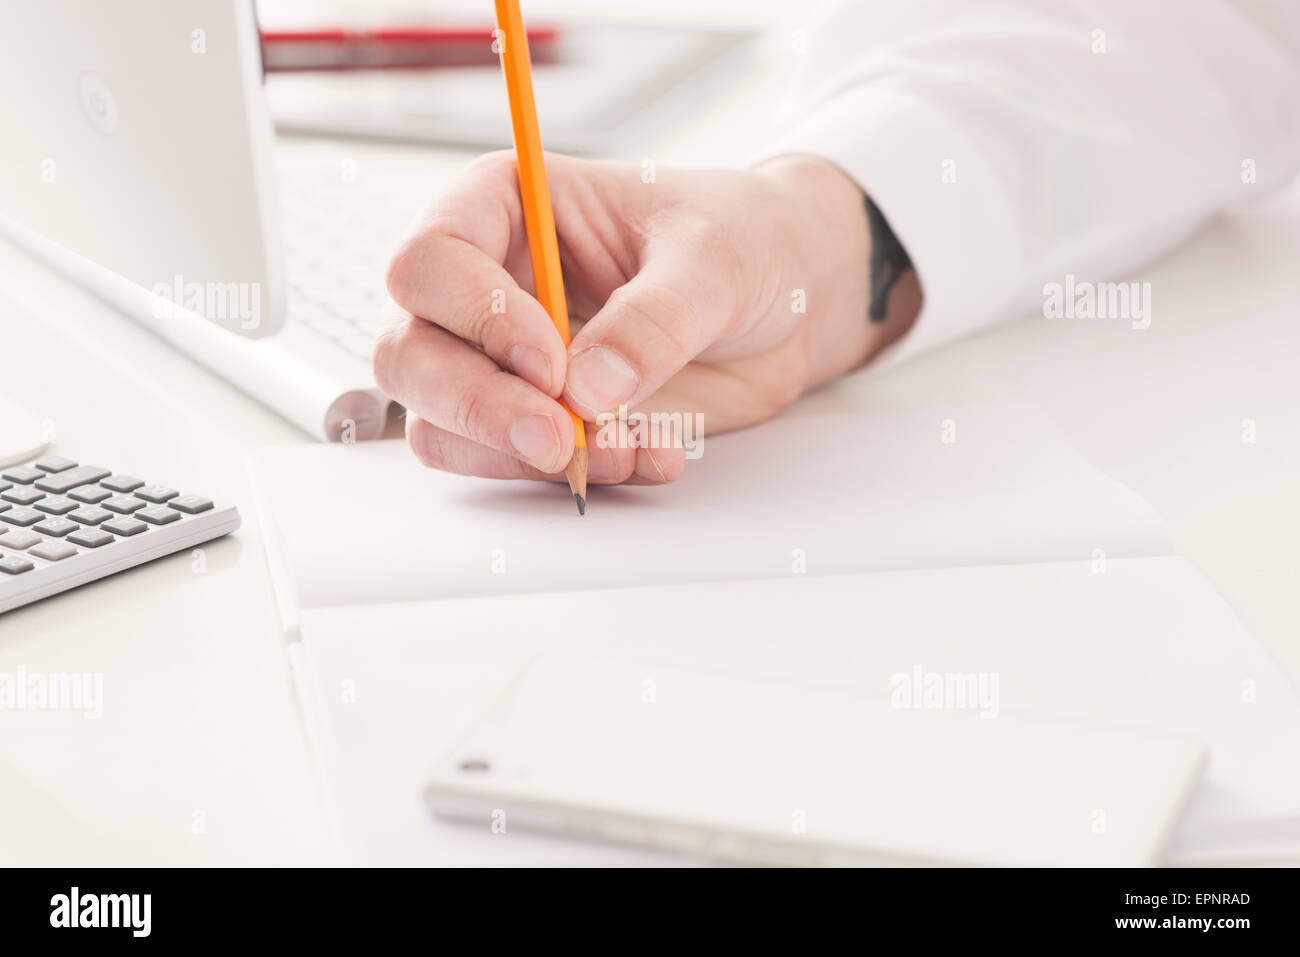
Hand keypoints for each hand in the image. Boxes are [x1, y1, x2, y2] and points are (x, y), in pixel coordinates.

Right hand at [374, 152, 918, 484]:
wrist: (788, 305)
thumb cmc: (742, 242)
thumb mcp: (712, 260)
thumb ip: (653, 319)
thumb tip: (589, 387)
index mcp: (505, 207)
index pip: (430, 261)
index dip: (476, 317)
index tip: (551, 360)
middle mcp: (487, 285)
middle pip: (410, 354)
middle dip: (479, 406)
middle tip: (559, 437)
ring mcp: (503, 361)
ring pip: (439, 424)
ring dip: (522, 456)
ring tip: (623, 448)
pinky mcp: (537, 418)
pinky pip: (508, 466)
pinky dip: (568, 479)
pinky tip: (643, 455)